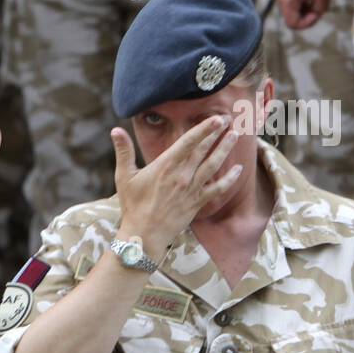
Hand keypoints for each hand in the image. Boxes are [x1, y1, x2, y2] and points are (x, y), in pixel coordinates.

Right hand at [111, 116, 242, 255]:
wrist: (144, 233)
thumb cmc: (132, 204)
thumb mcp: (124, 176)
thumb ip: (123, 151)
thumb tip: (114, 129)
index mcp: (165, 165)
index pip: (188, 142)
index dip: (204, 129)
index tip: (216, 119)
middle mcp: (181, 175)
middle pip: (203, 150)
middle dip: (217, 134)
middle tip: (229, 119)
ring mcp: (191, 189)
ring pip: (213, 165)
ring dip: (224, 150)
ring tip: (234, 136)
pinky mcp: (197, 202)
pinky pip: (217, 189)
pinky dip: (229, 179)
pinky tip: (239, 169)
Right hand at [276, 0, 329, 28]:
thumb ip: (319, 10)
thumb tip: (316, 15)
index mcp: (288, 1)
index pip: (293, 24)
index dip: (307, 23)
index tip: (316, 13)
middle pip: (292, 19)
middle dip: (306, 17)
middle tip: (317, 9)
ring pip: (292, 12)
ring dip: (304, 11)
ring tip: (315, 1)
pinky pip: (292, 3)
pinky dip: (301, 4)